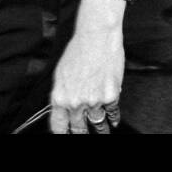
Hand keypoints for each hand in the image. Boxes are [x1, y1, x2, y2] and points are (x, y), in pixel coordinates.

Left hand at [49, 0, 124, 134]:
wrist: (96, 36)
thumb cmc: (77, 50)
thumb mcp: (61, 73)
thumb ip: (62, 93)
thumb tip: (63, 108)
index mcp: (60, 97)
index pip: (58, 126)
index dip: (63, 133)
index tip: (66, 134)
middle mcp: (76, 102)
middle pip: (78, 128)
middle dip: (81, 133)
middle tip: (83, 134)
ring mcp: (94, 101)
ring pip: (97, 124)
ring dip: (100, 130)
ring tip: (102, 133)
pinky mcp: (111, 96)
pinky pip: (112, 114)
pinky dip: (113, 119)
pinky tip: (113, 122)